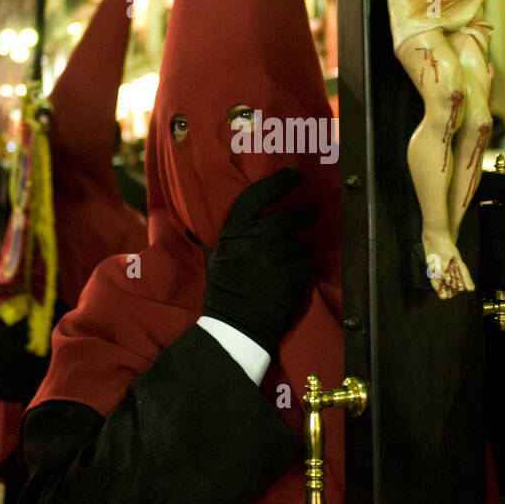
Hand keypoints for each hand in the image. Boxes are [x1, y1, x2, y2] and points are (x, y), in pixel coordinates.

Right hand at [202, 168, 316, 355]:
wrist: (236, 327)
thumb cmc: (223, 292)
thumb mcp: (214, 260)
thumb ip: (215, 241)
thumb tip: (194, 228)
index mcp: (234, 233)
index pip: (256, 197)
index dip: (276, 183)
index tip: (292, 176)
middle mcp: (257, 240)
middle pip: (289, 216)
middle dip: (304, 212)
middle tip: (310, 212)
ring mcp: (278, 258)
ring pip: (299, 242)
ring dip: (297, 249)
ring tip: (287, 261)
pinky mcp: (294, 276)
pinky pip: (306, 263)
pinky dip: (302, 268)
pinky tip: (291, 278)